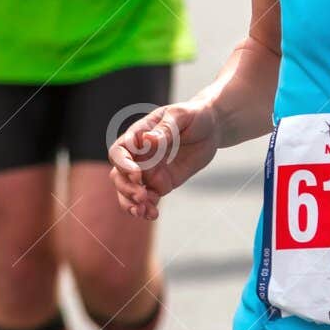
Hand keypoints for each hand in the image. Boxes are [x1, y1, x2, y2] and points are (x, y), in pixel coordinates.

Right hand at [109, 101, 219, 220]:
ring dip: (130, 203)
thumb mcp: (182, 116)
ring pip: (128, 192)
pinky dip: (146, 209)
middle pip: (118, 175)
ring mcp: (148, 171)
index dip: (123, 165)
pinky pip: (147, 200)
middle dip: (126, 189)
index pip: (119, 152)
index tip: (137, 174)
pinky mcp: (161, 184)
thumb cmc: (193, 115)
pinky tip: (153, 214)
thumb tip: (148, 140)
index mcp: (138, 135)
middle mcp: (139, 155)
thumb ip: (165, 128)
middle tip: (143, 196)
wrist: (211, 128)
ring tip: (143, 212)